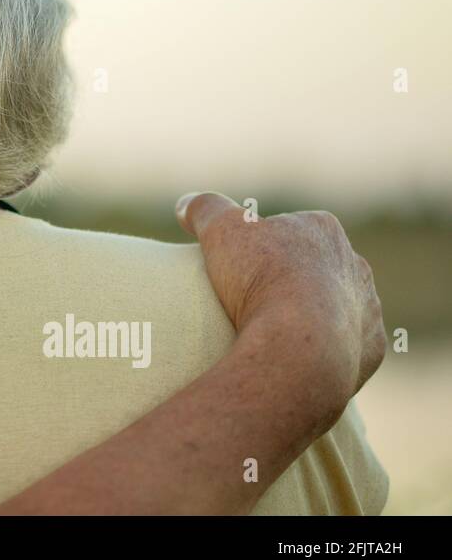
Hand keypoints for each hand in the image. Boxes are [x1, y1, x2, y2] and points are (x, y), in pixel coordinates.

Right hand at [176, 191, 385, 418]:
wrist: (300, 345)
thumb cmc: (261, 278)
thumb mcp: (219, 229)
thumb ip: (205, 208)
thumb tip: (186, 203)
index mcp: (323, 230)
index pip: (289, 229)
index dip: (261, 244)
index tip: (238, 264)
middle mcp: (355, 264)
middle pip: (315, 268)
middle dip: (291, 279)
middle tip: (252, 299)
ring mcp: (369, 308)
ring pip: (337, 307)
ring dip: (312, 315)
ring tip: (273, 332)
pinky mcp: (373, 347)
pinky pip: (349, 346)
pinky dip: (327, 349)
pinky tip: (300, 356)